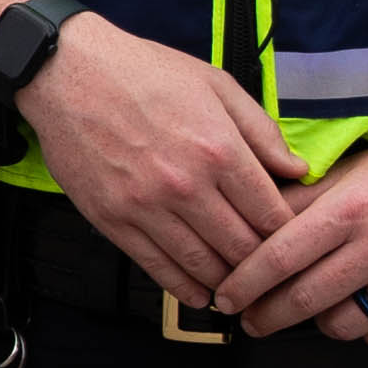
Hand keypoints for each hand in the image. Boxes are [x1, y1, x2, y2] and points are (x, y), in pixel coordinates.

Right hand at [6, 16, 303, 312]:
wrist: (69, 73)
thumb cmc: (144, 73)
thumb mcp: (217, 86)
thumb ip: (262, 130)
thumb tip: (298, 170)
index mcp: (220, 149)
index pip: (272, 215)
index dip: (290, 235)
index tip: (292, 241)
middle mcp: (187, 185)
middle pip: (242, 248)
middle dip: (263, 265)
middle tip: (270, 271)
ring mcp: (147, 206)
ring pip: (203, 265)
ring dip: (226, 281)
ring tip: (238, 285)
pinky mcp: (113, 220)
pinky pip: (157, 267)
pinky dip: (184, 288)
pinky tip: (199, 294)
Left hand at [213, 108, 367, 346]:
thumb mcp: (354, 171)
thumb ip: (302, 200)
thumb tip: (250, 224)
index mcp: (351, 209)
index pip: (277, 259)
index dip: (242, 286)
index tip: (225, 300)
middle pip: (302, 301)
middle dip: (266, 317)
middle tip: (253, 322)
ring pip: (340, 326)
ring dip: (319, 322)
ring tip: (318, 307)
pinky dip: (366, 329)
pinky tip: (364, 308)